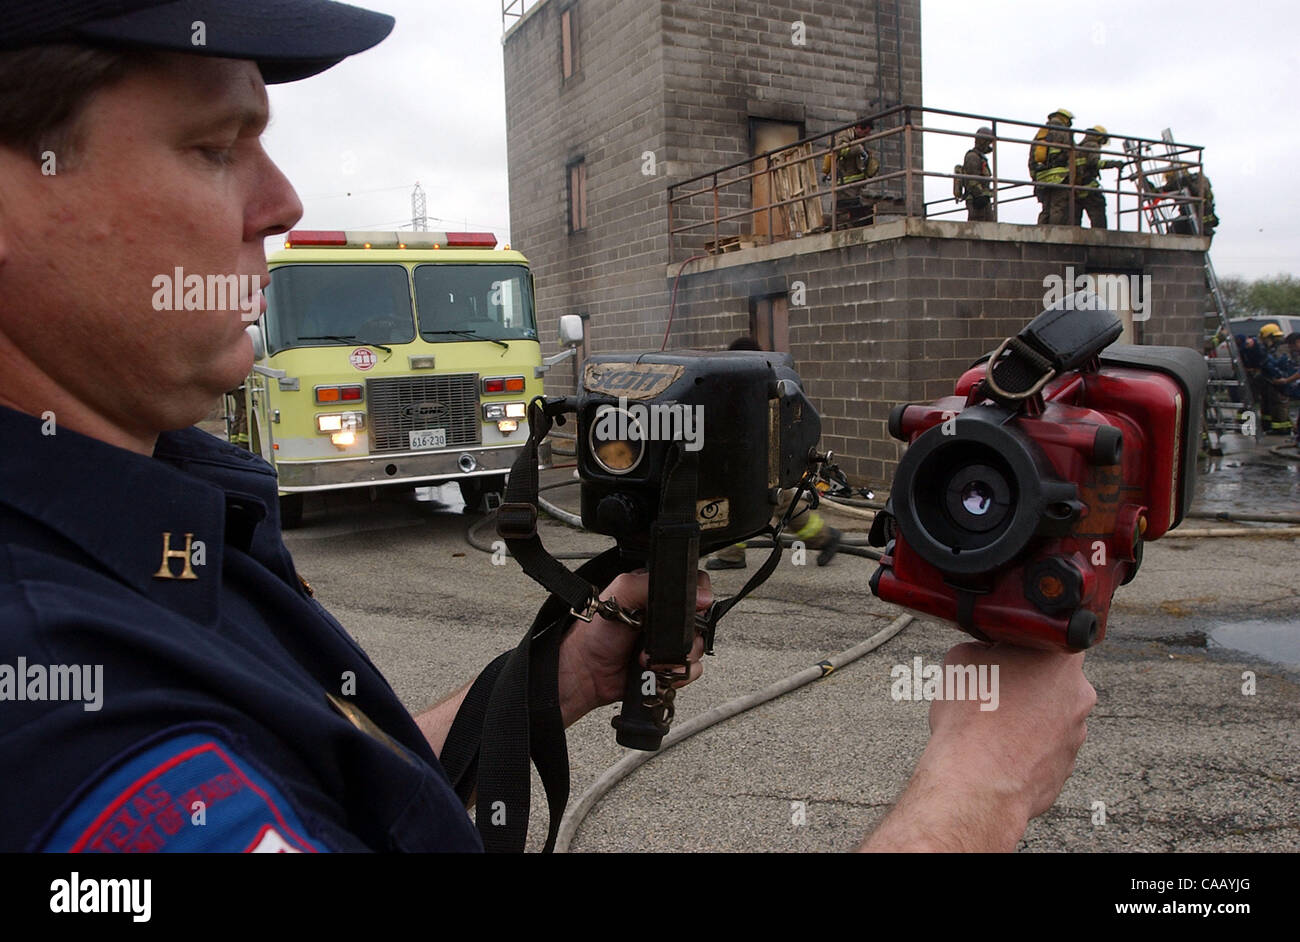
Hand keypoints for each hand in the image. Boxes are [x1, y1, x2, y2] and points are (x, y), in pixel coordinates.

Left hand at [556, 570, 712, 725]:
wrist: (586, 673)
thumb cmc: (595, 633)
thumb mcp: (622, 593)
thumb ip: (653, 584)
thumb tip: (697, 594)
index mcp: (658, 594)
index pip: (693, 588)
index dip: (698, 598)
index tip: (692, 608)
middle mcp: (668, 618)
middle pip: (700, 620)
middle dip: (688, 633)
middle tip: (663, 638)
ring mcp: (670, 644)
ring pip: (698, 647)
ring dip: (679, 655)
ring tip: (650, 657)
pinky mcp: (670, 667)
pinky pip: (691, 670)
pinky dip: (678, 673)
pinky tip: (657, 670)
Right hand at [862, 642, 1095, 851]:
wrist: (977, 782)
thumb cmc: (971, 717)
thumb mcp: (962, 659)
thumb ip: (984, 647)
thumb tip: (987, 652)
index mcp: (1060, 660)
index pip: (1056, 635)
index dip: (1029, 639)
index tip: (1007, 647)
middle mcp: (1079, 695)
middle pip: (1054, 677)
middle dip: (1028, 679)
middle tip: (994, 686)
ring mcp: (1076, 735)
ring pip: (1051, 714)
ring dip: (1028, 715)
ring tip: (991, 723)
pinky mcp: (1066, 767)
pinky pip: (1046, 747)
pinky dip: (1026, 746)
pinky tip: (998, 750)